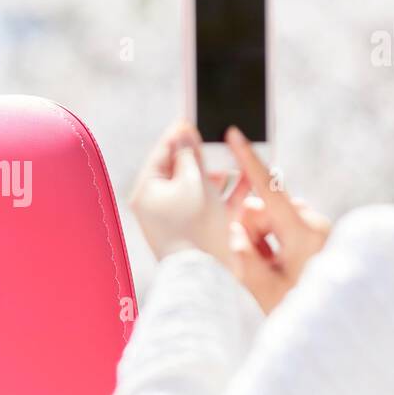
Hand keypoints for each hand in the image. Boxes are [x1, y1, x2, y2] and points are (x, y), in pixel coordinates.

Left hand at [127, 118, 233, 265]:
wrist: (205, 276)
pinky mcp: (193, 231)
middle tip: (219, 138)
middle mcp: (156, 204)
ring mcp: (174, 219)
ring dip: (219, 175)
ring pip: (198, 188)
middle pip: (180, 170)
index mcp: (147, 190)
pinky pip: (208, 205)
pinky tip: (246, 182)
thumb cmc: (195, 226)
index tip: (193, 117)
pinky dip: (224, 195)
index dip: (179, 134)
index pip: (161, 153)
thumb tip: (182, 128)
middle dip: (204, 157)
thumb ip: (190, 154)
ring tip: (238, 162)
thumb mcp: (195, 181)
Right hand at [222, 127, 329, 312]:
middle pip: (264, 210)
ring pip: (273, 220)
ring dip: (264, 242)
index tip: (235, 134)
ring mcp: (320, 228)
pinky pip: (286, 229)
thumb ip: (245, 256)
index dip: (249, 161)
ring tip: (274, 274)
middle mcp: (315, 224)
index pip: (269, 190)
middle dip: (252, 232)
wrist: (347, 327)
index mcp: (303, 233)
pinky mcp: (321, 234)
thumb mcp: (266, 290)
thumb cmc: (303, 310)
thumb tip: (237, 230)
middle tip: (258, 267)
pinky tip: (283, 270)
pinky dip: (276, 245)